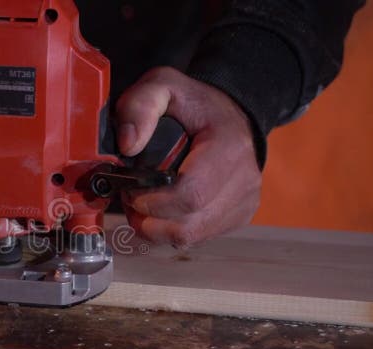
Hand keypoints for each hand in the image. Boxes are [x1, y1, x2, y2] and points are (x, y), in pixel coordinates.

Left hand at [116, 67, 261, 247]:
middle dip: (149, 219)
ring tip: (142, 206)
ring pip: (190, 237)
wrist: (233, 114)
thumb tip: (127, 145)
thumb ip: (140, 106)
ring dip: (156, 229)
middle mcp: (244, 180)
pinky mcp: (238, 217)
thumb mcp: (163, 86)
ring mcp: (244, 202)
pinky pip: (197, 238)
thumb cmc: (194, 104)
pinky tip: (162, 210)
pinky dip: (172, 231)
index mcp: (228, 148)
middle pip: (188, 225)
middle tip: (131, 200)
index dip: (152, 202)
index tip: (131, 190)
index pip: (190, 195)